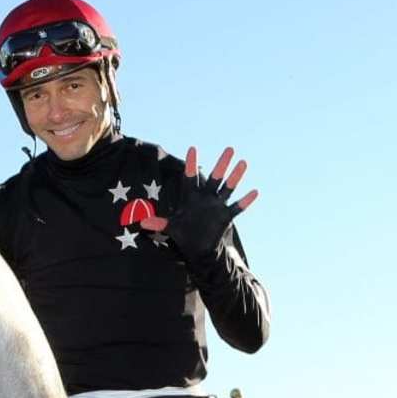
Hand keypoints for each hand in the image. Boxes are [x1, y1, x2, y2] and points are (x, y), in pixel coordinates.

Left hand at [140, 146, 256, 257]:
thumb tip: (141, 222)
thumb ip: (158, 223)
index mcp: (191, 197)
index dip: (192, 164)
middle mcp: (206, 198)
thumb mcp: (171, 227)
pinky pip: (237, 207)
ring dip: (235, 177)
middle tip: (230, 149)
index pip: (191, 177)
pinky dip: (245, 201)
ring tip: (243, 163)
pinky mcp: (225, 216)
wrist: (197, 248)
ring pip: (227, 188)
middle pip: (215, 178)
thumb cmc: (184, 234)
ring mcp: (217, 206)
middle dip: (221, 165)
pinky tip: (254, 191)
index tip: (192, 148)